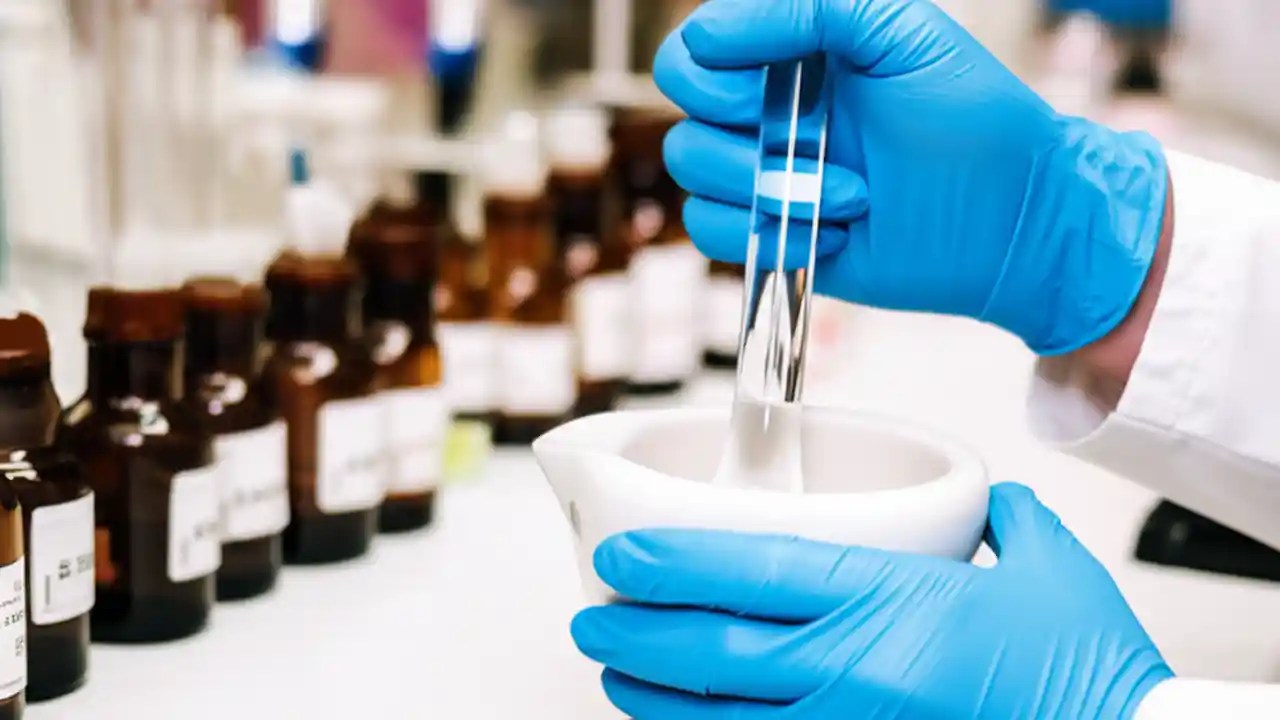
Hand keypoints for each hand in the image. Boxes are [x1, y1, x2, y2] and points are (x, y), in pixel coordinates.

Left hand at [572, 483, 1172, 719]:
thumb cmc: (1088, 671)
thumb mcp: (1050, 570)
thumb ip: (1001, 522)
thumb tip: (984, 500)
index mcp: (891, 600)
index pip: (754, 569)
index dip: (673, 560)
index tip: (621, 552)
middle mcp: (856, 666)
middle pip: (714, 647)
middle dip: (637, 631)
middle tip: (588, 616)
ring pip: (721, 712)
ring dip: (654, 693)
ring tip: (612, 672)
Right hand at [657, 0, 1168, 354]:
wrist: (1014, 224)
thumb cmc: (977, 122)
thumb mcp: (906, 33)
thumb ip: (813, 7)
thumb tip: (711, 33)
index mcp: (792, 56)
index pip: (694, 51)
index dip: (709, 73)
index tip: (764, 89)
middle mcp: (769, 113)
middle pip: (683, 118)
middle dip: (742, 137)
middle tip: (815, 139)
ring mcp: (769, 178)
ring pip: (693, 177)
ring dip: (770, 188)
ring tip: (850, 195)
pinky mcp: (775, 237)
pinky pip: (714, 235)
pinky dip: (769, 235)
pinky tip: (835, 233)